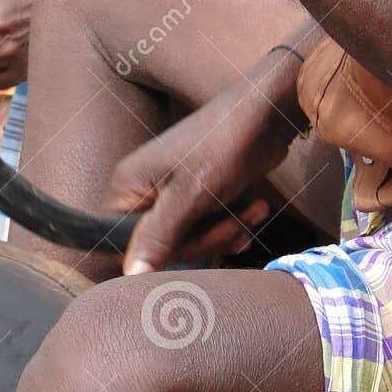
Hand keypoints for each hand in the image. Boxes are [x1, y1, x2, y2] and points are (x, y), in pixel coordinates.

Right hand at [109, 49, 306, 274]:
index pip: (124, 242)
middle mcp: (145, 189)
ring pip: (191, 238)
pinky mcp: (200, 193)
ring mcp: (173, 190)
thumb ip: (157, 238)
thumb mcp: (189, 197)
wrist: (267, 115)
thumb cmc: (222, 148)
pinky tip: (254, 211)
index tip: (189, 249)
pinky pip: (208, 226)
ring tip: (250, 211)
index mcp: (128, 185)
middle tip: (231, 224)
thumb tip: (128, 276)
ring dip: (224, 232)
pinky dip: (232, 225)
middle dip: (204, 240)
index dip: (157, 255)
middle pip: (163, 244)